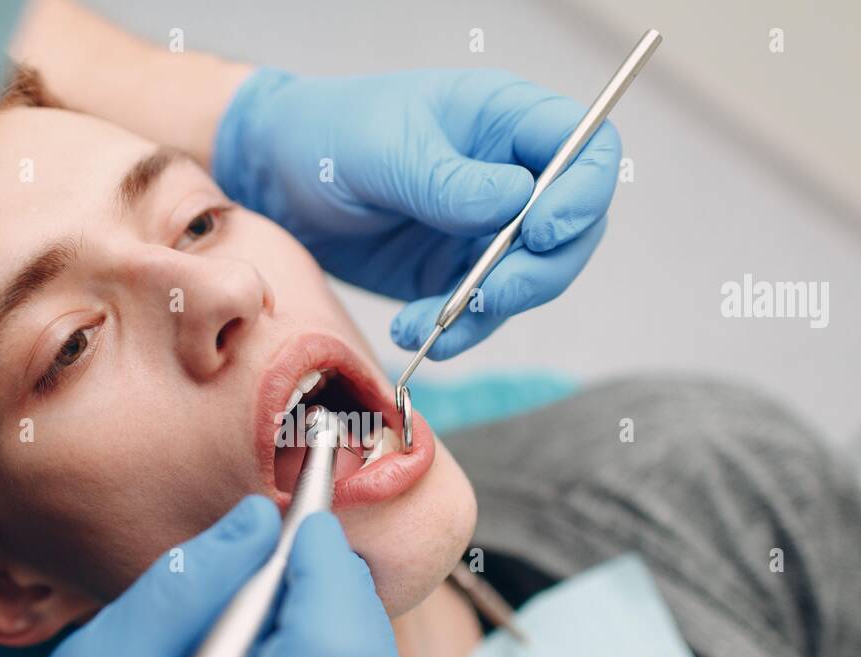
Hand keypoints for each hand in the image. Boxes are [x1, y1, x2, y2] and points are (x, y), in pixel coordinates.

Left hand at [212, 68, 619, 358]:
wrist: (276, 182)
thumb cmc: (328, 137)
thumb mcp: (382, 151)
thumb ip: (448, 180)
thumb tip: (516, 203)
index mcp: (503, 120)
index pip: (585, 148)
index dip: (583, 193)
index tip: (543, 231)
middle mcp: (508, 174)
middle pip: (572, 229)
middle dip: (538, 272)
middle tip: (488, 295)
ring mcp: (486, 227)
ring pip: (530, 280)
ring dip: (488, 312)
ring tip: (432, 323)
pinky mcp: (455, 271)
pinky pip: (480, 311)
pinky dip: (455, 330)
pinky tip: (417, 332)